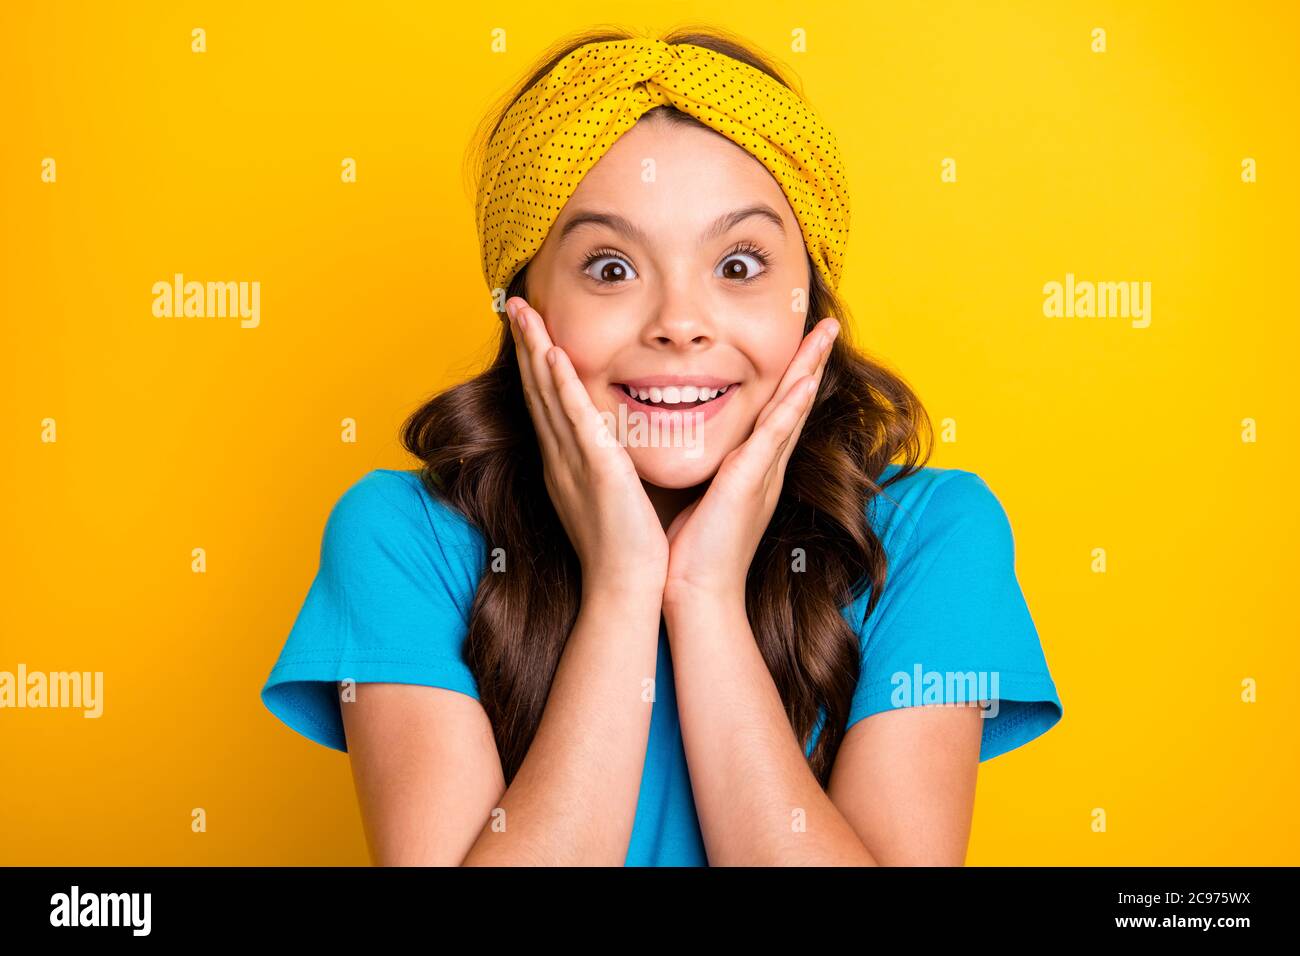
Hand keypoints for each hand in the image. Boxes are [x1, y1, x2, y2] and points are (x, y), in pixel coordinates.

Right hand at [506, 295, 668, 594]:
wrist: (625, 586)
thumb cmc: (626, 549)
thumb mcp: (611, 496)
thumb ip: (607, 467)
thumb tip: (613, 448)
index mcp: (566, 462)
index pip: (547, 401)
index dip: (536, 363)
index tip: (530, 328)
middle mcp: (560, 457)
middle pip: (537, 388)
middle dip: (526, 344)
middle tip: (514, 303)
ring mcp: (572, 461)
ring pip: (547, 394)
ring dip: (535, 350)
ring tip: (523, 311)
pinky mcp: (595, 469)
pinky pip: (574, 418)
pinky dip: (561, 385)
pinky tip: (554, 355)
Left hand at [662, 315, 839, 609]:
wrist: (694, 593)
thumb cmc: (691, 552)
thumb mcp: (700, 497)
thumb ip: (705, 472)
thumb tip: (692, 452)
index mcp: (752, 469)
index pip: (775, 412)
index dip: (790, 376)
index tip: (799, 343)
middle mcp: (765, 468)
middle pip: (793, 402)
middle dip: (810, 361)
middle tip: (828, 323)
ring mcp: (762, 474)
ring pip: (790, 410)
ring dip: (809, 369)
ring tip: (825, 334)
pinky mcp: (748, 485)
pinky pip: (773, 439)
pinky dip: (790, 409)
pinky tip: (803, 382)